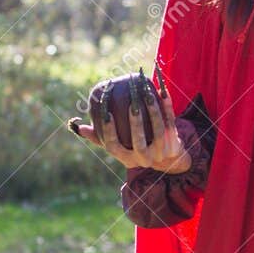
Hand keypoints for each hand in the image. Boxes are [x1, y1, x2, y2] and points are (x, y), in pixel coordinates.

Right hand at [69, 68, 192, 172]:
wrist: (167, 159)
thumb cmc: (135, 146)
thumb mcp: (119, 146)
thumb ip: (100, 137)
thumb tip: (79, 126)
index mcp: (126, 159)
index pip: (114, 147)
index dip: (109, 131)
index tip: (107, 114)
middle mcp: (143, 160)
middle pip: (138, 142)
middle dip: (135, 122)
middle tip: (131, 103)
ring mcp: (161, 153)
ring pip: (158, 131)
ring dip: (153, 111)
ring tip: (147, 94)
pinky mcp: (174, 145)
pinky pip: (171, 123)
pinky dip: (167, 108)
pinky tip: (163, 92)